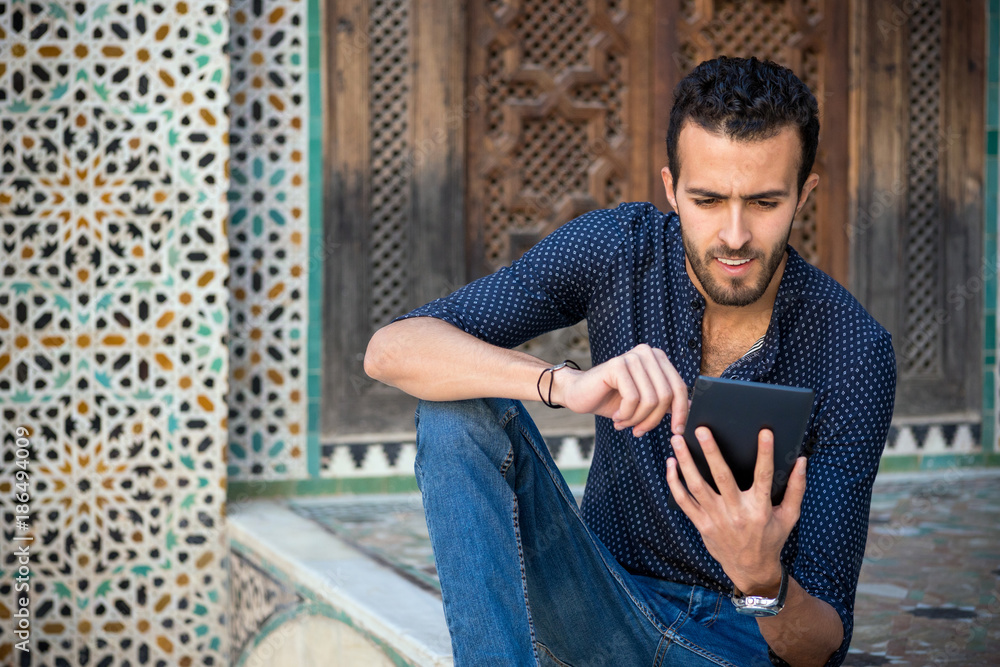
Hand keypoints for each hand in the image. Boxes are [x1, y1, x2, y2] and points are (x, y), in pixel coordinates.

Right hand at [551, 344, 688, 436]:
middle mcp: (648, 353)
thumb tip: (693, 408)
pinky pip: (633, 398)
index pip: (680, 388)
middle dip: (653, 420)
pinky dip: (626, 414)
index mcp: (658, 358)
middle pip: (666, 396)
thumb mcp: (645, 402)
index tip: (677, 431)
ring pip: (650, 400)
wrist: (579, 394)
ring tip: (624, 423)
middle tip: (639, 431)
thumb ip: (666, 401)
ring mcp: (632, 357)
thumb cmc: (612, 399)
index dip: (681, 412)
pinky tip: (616, 416)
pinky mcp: (617, 365)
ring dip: (637, 419)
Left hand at [665, 426, 806, 595]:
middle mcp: (736, 512)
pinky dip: (674, 482)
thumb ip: (796, 488)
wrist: (751, 569)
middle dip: (711, 452)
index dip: (765, 453)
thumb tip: (801, 461)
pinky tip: (671, 464)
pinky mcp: (701, 524)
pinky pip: (683, 501)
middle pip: (722, 478)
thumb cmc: (771, 538)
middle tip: (701, 430)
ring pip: (696, 486)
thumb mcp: (789, 516)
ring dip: (685, 462)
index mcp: (760, 508)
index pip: (764, 476)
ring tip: (677, 440)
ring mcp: (716, 519)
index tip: (764, 432)